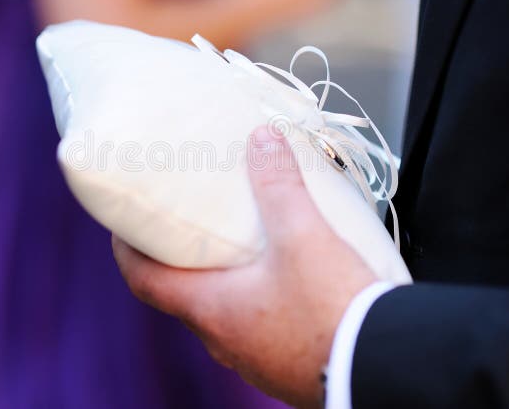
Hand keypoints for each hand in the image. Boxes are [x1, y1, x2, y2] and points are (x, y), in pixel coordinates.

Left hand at [113, 126, 377, 407]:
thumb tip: (262, 140)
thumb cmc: (334, 310)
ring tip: (241, 243)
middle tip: (191, 221)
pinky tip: (285, 278)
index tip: (125, 223)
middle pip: (182, 293)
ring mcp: (252, 358)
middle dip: (181, 257)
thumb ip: (280, 185)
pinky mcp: (283, 364)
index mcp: (211, 309)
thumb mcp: (304, 237)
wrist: (384, 368)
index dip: (126, 248)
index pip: (142, 280)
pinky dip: (255, 298)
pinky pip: (256, 327)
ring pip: (222, 312)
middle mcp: (223, 339)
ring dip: (222, 278)